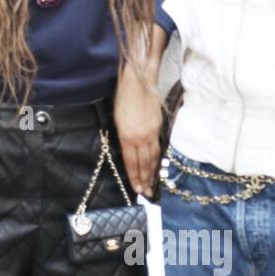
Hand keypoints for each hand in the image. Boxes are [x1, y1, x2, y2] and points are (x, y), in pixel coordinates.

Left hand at [113, 64, 162, 197]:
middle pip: (143, 163)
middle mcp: (139, 138)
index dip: (134, 177)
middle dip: (145, 179)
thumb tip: (128, 150)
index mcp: (126, 137)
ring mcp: (151, 133)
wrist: (139, 82)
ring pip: (152, 158)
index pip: (130, 162)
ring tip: (153, 184)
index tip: (137, 189)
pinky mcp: (158, 127)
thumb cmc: (122, 98)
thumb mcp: (116, 120)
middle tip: (147, 193)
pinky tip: (158, 166)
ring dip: (152, 172)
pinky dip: (158, 159)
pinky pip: (158, 147)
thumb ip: (122, 137)